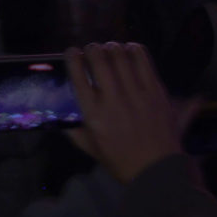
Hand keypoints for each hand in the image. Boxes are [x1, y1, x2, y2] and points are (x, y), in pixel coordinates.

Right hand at [65, 43, 194, 183]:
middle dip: (92, 48)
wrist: (156, 169)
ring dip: (113, 47)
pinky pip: (143, 60)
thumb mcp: (91, 148)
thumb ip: (74, 132)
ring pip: (121, 55)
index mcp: (93, 113)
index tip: (72, 52)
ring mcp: (136, 93)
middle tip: (93, 49)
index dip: (73, 57)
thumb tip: (60, 120)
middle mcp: (112, 98)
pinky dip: (135, 50)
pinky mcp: (155, 90)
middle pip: (99, 59)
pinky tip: (131, 49)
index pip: (78, 75)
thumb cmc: (120, 160)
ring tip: (111, 48)